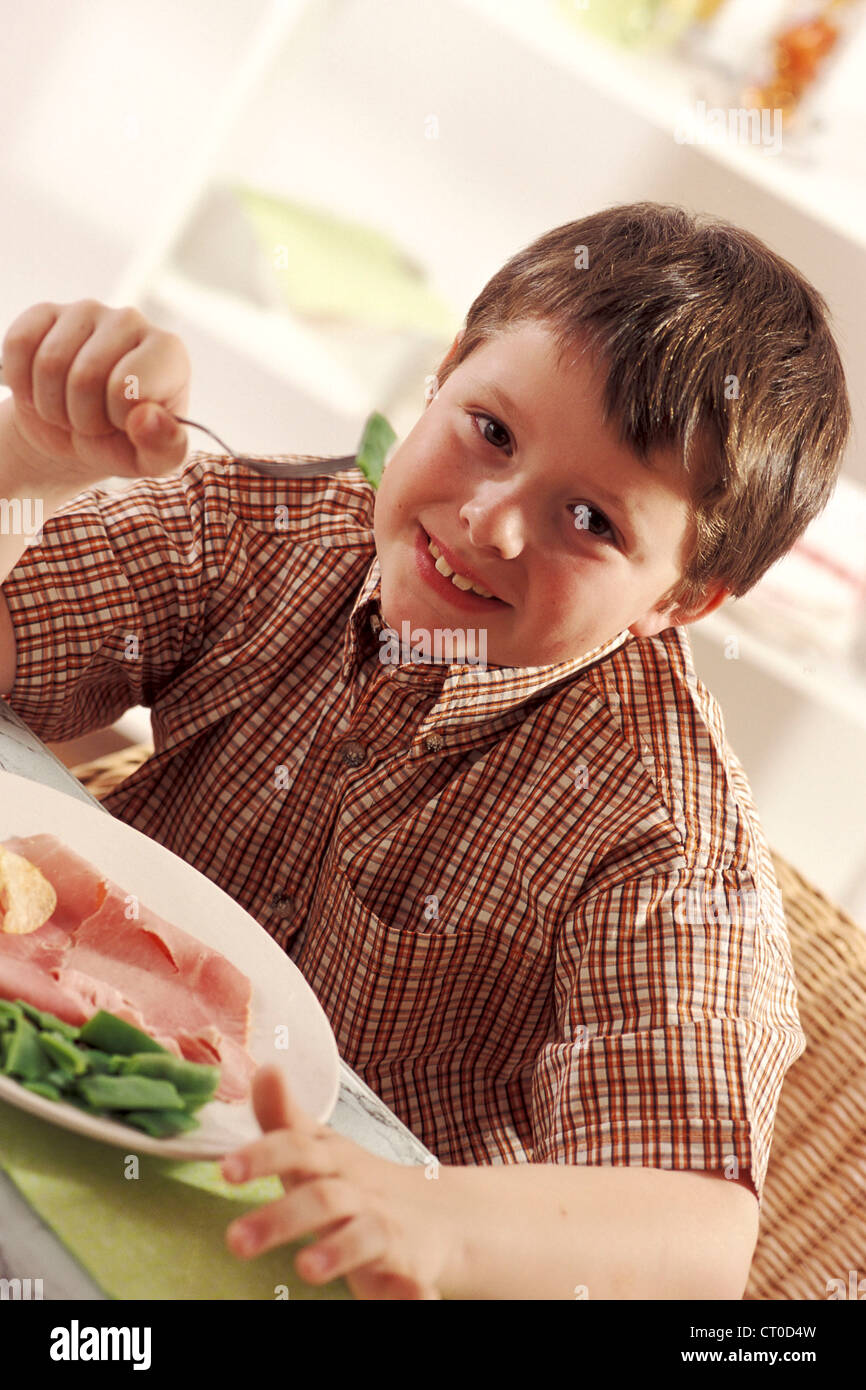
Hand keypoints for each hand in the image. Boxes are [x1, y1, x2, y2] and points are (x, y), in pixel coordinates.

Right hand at [1, 298, 190, 489]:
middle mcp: (132, 320)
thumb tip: (146, 417)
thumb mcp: (152, 460)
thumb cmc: (122, 442)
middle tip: (93, 422)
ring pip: (49, 363)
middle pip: (84, 376)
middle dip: (81, 417)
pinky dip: (23, 383)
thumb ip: (165, 447)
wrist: (78, 434)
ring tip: (71, 408)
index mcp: (169, 352)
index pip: (126, 387)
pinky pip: (19, 344)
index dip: (114, 418)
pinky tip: (42, 389)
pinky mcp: (47, 312)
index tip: (123, 422)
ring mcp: (88, 310)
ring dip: (52, 405)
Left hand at [221, 1066, 461, 1299]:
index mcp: (331, 1161)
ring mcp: (386, 1229)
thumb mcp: (319, 1150)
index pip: (297, 1148)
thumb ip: (283, 1118)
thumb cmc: (356, 1184)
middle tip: (235, 1242)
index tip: (226, 1170)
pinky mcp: (410, 1268)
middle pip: (322, 1198)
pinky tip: (416, 1300)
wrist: (438, 1218)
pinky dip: (415, 1294)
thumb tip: (264, 1068)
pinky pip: (414, 1284)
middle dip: (282, 1218)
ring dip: (338, 1251)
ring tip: (307, 1269)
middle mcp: (357, 1192)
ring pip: (364, 1237)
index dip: (264, 1156)